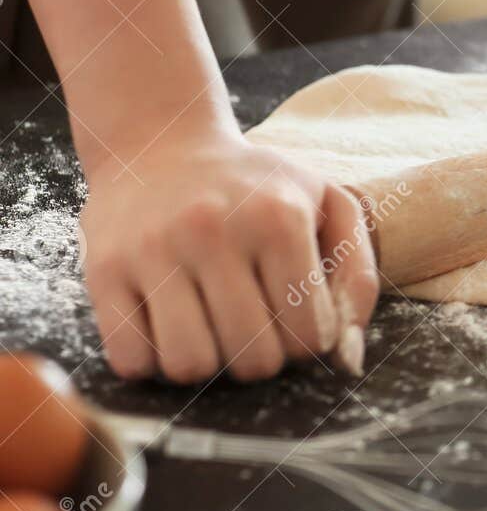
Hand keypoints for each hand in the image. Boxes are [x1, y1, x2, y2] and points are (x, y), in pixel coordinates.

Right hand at [78, 131, 379, 382]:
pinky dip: (151, 361)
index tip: (292, 320)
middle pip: (253, 360)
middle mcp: (215, 231)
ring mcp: (154, 251)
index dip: (305, 343)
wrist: (162, 144)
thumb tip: (350, 355)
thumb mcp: (327, 205)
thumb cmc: (258, 188)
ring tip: (210, 329)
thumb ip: (357, 274)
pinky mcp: (103, 270)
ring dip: (207, 365)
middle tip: (252, 326)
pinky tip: (166, 327)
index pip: (308, 335)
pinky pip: (131, 359)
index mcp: (280, 218)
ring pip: (190, 366)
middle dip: (260, 358)